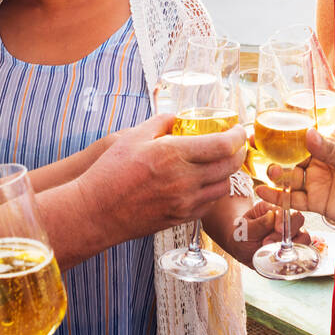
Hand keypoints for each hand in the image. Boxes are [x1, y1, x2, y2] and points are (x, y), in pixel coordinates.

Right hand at [78, 113, 245, 241]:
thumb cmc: (110, 172)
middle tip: (236, 144)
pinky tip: (205, 182)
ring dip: (228, 172)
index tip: (239, 129)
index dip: (238, 135)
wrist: (96, 212)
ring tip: (221, 162)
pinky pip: (209, 204)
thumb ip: (160, 122)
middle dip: (238, 152)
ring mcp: (185, 202)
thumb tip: (178, 116)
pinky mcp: (181, 217)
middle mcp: (185, 180)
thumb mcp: (132, 136)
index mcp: (174, 154)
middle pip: (230, 166)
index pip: (223, 145)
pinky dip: (214, 191)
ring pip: (223, 186)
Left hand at [227, 199, 310, 263]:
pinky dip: (295, 255)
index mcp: (271, 208)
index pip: (284, 208)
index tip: (278, 230)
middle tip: (269, 243)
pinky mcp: (294, 246)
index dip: (284, 219)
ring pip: (304, 236)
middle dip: (287, 233)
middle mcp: (285, 219)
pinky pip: (303, 250)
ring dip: (292, 246)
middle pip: (298, 219)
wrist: (242, 249)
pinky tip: (283, 258)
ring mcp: (292, 233)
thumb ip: (257, 224)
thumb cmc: (241, 236)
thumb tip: (272, 216)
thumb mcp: (244, 230)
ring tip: (275, 252)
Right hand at [255, 129, 334, 246]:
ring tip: (266, 172)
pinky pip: (293, 200)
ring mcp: (317, 185)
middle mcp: (319, 166)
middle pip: (290, 160)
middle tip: (256, 151)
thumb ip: (330, 149)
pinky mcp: (317, 204)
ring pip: (289, 179)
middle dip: (273, 156)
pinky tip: (264, 192)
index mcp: (328, 149)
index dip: (283, 137)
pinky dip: (278, 198)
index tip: (264, 131)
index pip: (301, 140)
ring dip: (275, 176)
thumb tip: (307, 133)